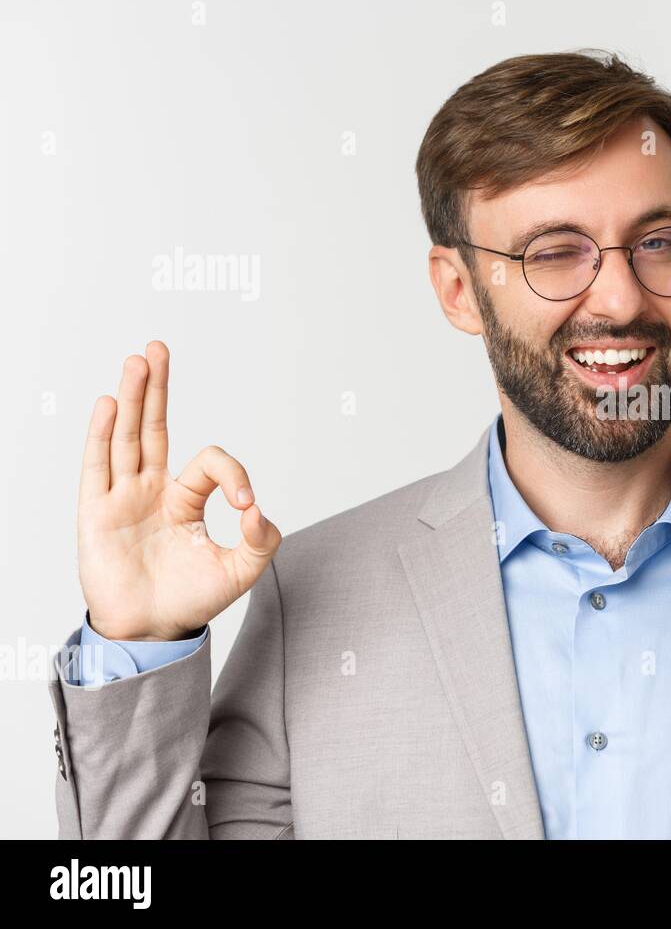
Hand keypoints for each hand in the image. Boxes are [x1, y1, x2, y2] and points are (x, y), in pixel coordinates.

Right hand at [77, 342, 280, 640]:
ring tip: (138, 360)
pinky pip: (99, 467)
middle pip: (153, 428)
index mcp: (185, 500)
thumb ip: (261, 539)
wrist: (153, 633)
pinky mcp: (97, 514)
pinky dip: (104, 434)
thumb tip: (259, 510)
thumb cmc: (192, 600)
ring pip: (127, 438)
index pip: (210, 464)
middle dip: (156, 388)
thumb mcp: (242, 570)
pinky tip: (111, 404)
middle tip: (158, 348)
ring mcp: (122, 499)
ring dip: (133, 398)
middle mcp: (151, 491)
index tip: (247, 508)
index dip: (234, 477)